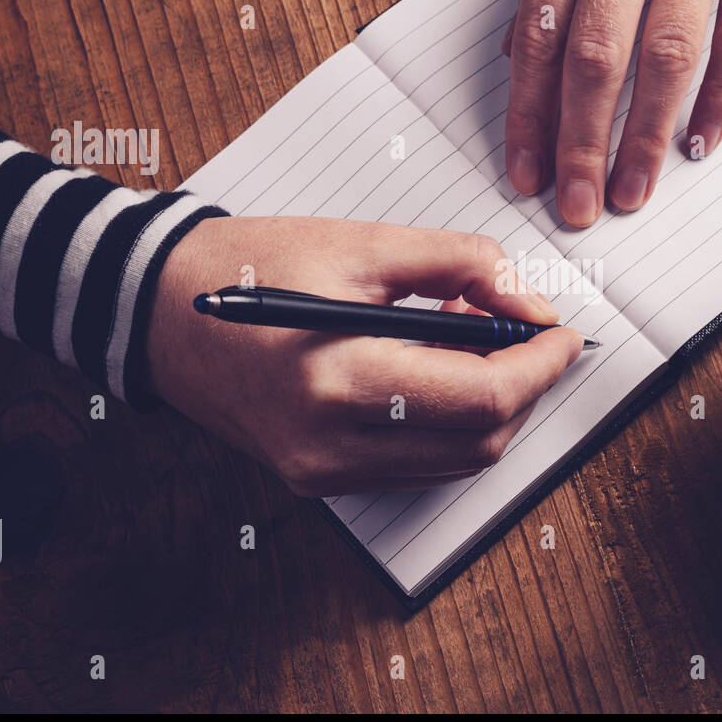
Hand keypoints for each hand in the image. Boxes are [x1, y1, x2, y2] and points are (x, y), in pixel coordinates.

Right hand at [146, 217, 582, 495]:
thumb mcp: (364, 244)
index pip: (483, 398)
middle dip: (521, 386)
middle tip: (518, 327)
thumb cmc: (253, 264)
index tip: (564, 333)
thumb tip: (533, 307)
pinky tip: (432, 369)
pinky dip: (446, 421)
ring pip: (454, 461)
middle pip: (479, 441)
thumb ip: (463, 266)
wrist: (157, 309)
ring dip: (486, 405)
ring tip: (466, 338)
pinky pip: (415, 463)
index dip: (541, 366)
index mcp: (340, 379)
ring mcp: (323, 471)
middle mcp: (331, 445)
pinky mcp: (317, 477)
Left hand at [503, 0, 721, 225]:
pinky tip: (701, 143)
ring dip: (646, 139)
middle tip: (576, 205)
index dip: (530, 116)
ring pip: (667, 58)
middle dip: (581, 146)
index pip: (541, 35)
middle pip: (596, 59)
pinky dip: (721, 99)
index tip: (525, 172)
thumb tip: (524, 53)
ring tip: (632, 191)